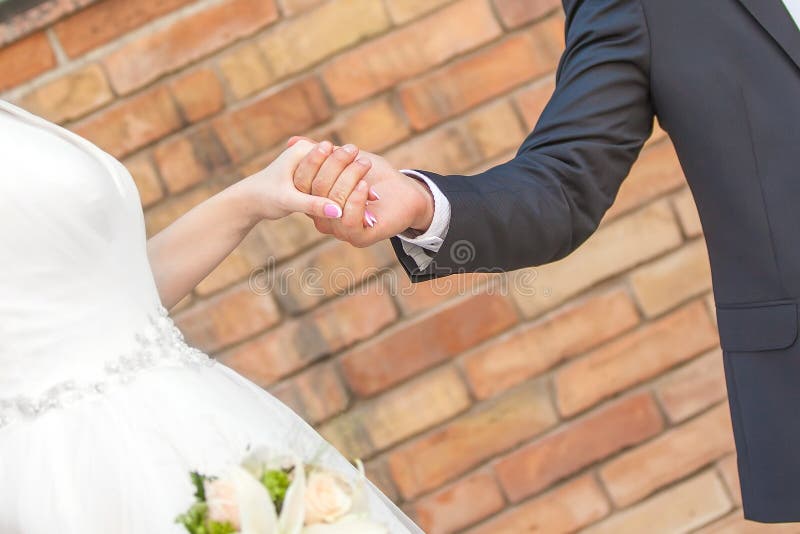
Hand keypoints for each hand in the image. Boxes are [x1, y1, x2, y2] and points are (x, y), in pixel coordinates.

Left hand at [233, 140, 366, 221]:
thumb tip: (337, 213)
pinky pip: (334, 183)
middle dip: (359, 182)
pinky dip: (346, 193)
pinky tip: (362, 205)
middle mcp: (309, 154)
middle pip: (340, 166)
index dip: (352, 176)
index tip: (370, 191)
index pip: (333, 159)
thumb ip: (313, 205)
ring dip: (355, 188)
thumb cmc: (265, 196)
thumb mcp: (288, 200)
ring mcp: (312, 165)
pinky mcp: (312, 177)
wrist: (249, 200)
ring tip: (375, 201)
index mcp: (302, 152)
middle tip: (378, 197)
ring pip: (339, 175)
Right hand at [289, 137, 434, 247]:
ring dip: (349, 178)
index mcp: (316, 201)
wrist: (406, 192)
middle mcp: (324, 218)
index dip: (313, 161)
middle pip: (317, 190)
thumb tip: (292, 141)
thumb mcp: (347, 159)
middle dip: (334, 165)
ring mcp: (340, 230)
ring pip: (333, 203)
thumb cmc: (375, 174)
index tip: (327, 144)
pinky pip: (349, 221)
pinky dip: (356, 200)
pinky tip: (365, 185)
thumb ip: (322, 153)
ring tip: (364, 163)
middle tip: (352, 149)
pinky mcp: (359, 237)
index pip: (302, 182)